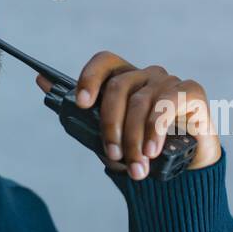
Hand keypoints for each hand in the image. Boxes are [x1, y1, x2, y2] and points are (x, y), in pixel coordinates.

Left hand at [36, 50, 221, 179]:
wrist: (188, 169)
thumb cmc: (146, 148)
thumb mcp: (111, 137)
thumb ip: (83, 114)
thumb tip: (41, 81)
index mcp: (126, 81)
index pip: (105, 62)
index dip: (90, 77)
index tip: (82, 103)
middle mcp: (147, 76)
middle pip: (118, 87)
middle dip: (111, 125)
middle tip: (112, 155)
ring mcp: (169, 82)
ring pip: (141, 102)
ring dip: (134, 138)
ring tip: (136, 165)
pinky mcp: (191, 92)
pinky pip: (168, 104)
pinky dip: (156, 130)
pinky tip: (153, 150)